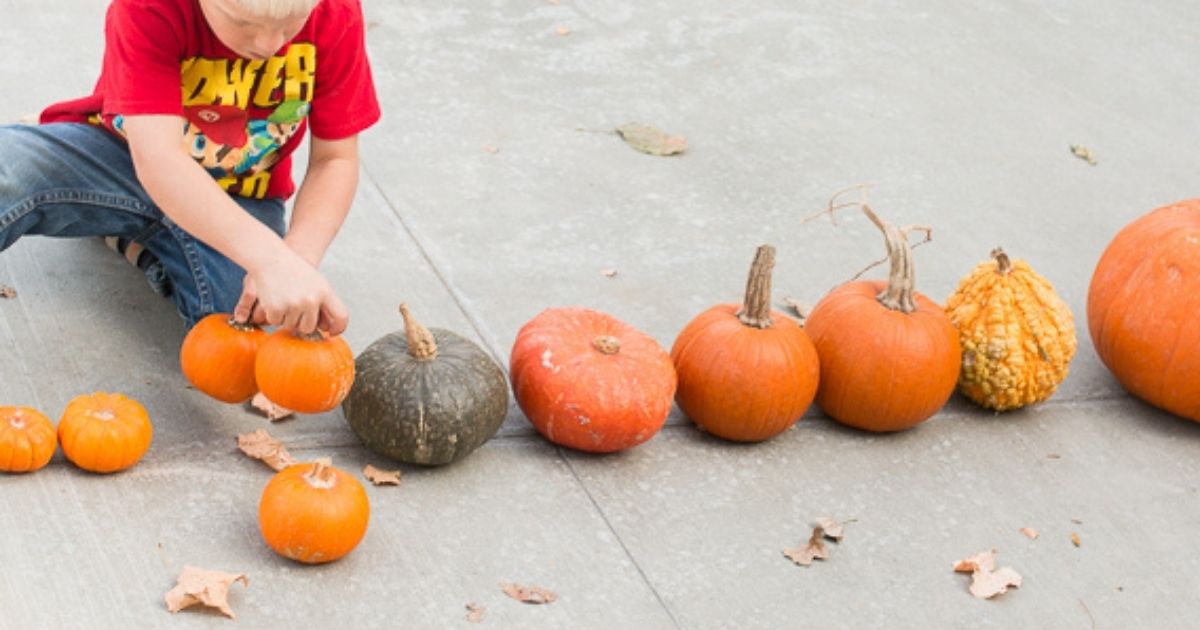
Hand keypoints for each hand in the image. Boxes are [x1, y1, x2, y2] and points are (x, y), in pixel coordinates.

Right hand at [233, 250, 348, 334]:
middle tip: (294, 308)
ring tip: (284, 298)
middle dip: (301, 323)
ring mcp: (294, 304)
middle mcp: (311, 300)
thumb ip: (324, 302)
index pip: (341, 316)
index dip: (338, 328)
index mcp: (325, 292)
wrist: (270, 258)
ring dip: (285, 317)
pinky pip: (276, 322)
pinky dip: (273, 314)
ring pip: (291, 325)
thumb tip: (326, 328)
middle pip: (309, 328)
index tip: (331, 331)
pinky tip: (273, 299)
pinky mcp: (277, 308)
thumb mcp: (317, 282)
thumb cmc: (294, 270)